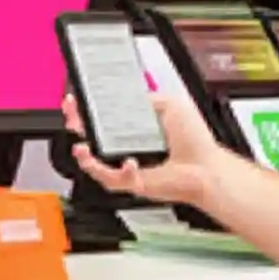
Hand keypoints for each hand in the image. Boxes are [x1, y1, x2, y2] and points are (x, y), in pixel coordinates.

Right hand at [62, 93, 225, 206]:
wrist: (206, 167)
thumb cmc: (196, 142)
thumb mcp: (171, 105)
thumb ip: (147, 98)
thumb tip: (130, 95)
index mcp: (136, 130)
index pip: (104, 119)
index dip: (88, 111)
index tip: (78, 101)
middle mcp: (129, 148)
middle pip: (92, 139)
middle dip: (77, 126)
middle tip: (72, 117)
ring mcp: (128, 168)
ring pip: (94, 165)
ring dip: (84, 157)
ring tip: (81, 147)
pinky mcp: (132, 184)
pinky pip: (114, 180)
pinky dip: (117, 171)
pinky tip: (128, 162)